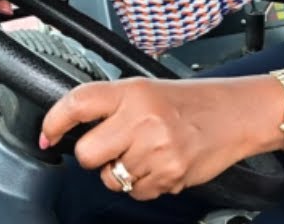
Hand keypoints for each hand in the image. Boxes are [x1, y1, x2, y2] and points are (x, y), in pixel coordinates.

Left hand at [41, 76, 283, 199]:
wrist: (236, 113)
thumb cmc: (190, 102)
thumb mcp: (146, 90)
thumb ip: (110, 105)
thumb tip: (70, 127)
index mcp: (132, 92)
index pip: (78, 103)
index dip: (54, 121)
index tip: (47, 135)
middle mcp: (142, 118)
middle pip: (86, 154)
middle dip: (94, 156)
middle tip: (114, 145)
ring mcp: (157, 149)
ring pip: (110, 178)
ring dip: (121, 172)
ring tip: (145, 153)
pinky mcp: (170, 174)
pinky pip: (136, 193)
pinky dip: (143, 184)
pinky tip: (160, 164)